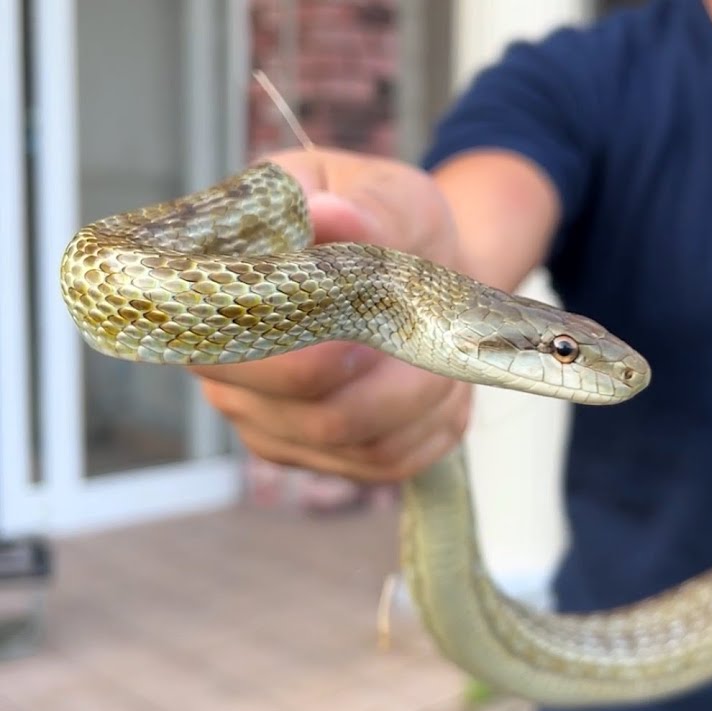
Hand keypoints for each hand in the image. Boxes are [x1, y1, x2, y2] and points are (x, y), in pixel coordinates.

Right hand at [191, 148, 471, 482]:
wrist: (429, 266)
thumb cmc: (392, 225)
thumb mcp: (392, 195)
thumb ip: (366, 207)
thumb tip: (328, 213)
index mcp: (216, 294)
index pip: (228, 343)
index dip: (300, 345)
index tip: (360, 330)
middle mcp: (226, 368)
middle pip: (302, 408)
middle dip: (383, 376)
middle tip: (423, 336)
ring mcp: (268, 420)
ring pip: (351, 439)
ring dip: (416, 396)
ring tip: (441, 351)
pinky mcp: (319, 455)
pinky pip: (382, 460)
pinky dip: (428, 425)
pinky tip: (440, 386)